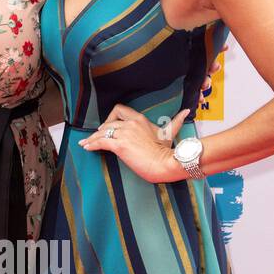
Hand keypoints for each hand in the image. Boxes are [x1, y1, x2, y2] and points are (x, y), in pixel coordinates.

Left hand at [78, 105, 192, 182]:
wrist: (165, 163)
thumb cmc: (167, 150)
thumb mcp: (170, 133)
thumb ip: (176, 121)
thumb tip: (187, 111)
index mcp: (139, 119)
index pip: (119, 110)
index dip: (111, 117)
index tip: (107, 125)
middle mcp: (130, 123)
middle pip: (108, 122)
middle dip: (100, 130)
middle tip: (95, 137)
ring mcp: (124, 134)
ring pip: (102, 132)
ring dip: (92, 138)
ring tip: (85, 144)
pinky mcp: (120, 145)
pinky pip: (101, 142)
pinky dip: (92, 144)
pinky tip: (87, 148)